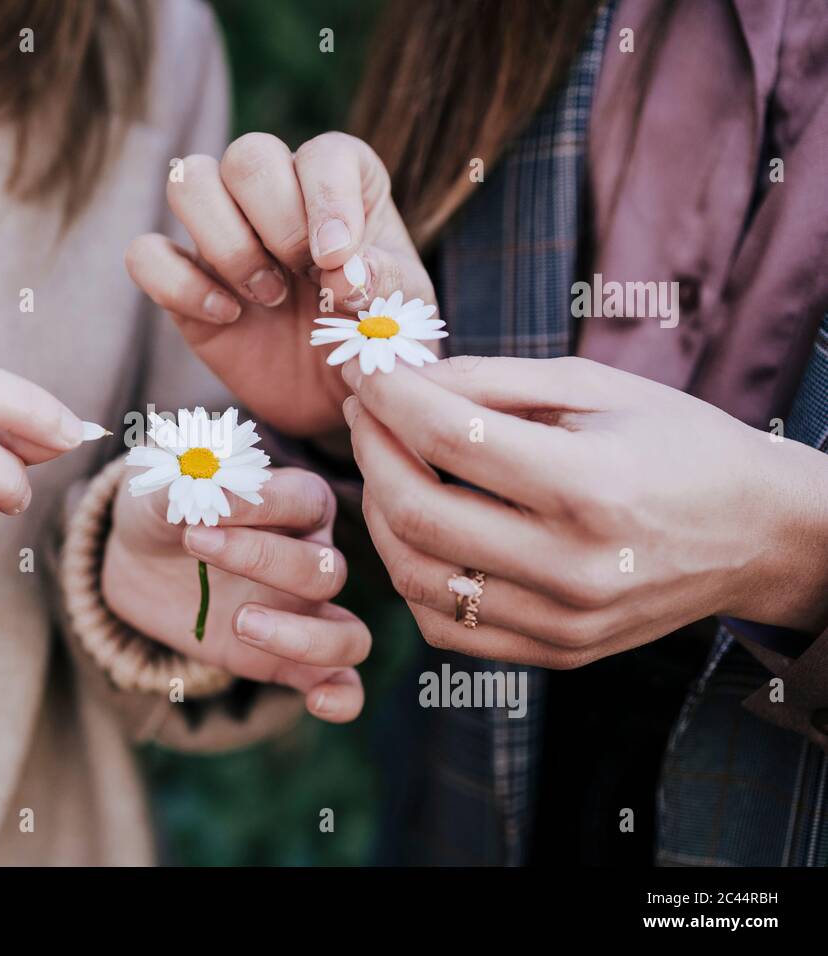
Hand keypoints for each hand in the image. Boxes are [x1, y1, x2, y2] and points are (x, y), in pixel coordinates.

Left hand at [102, 467, 368, 721]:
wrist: (138, 558)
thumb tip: (211, 486)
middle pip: (325, 568)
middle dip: (262, 561)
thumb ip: (185, 481)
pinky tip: (317, 704)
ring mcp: (304, 612)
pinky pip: (340, 682)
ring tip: (240, 623)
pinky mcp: (284, 660)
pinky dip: (342, 698)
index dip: (262, 505)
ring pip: (348, 634)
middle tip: (194, 546)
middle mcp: (313, 556)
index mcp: (297, 502)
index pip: (306, 500)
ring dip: (304, 637)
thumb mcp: (160, 480)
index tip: (201, 512)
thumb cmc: (162, 504)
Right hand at [126, 131, 434, 437]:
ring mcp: (222, 231)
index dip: (326, 201)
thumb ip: (382, 280)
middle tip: (304, 278)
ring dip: (228, 243)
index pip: (322, 154)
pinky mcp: (183, 278)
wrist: (335, 395)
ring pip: (188, 182)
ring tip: (267, 295)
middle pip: (248, 156)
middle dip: (277, 221)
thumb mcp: (401, 309)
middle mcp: (275, 192)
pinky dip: (179, 285)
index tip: (335, 261)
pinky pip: (146, 255)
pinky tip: (227, 317)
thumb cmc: (373, 334)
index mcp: (339, 181)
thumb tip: (343, 270)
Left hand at [344, 354, 827, 668]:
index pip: (451, 438)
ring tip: (385, 465)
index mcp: (591, 487)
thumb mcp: (595, 388)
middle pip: (418, 514)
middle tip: (364, 415)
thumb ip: (490, 382)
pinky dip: (413, 573)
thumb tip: (399, 380)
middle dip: (371, 453)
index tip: (366, 372)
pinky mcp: (556, 653)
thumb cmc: (677, 444)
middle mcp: (574, 567)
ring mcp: (563, 622)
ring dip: (380, 515)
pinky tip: (418, 527)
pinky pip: (445, 625)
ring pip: (417, 578)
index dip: (391, 398)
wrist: (757, 533)